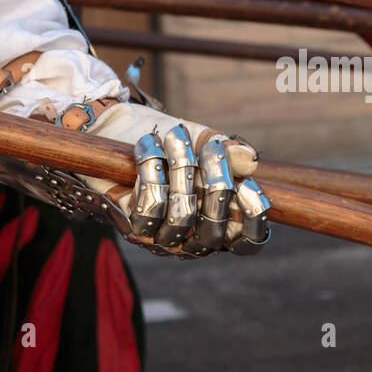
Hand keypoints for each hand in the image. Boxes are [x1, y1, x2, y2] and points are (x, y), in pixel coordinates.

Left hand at [64, 101, 269, 257]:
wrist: (117, 129)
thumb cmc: (168, 140)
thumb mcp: (202, 140)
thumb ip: (228, 151)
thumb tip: (252, 161)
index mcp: (219, 220)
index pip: (249, 243)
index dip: (254, 221)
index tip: (248, 185)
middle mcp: (193, 238)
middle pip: (215, 230)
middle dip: (217, 181)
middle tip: (210, 148)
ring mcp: (162, 236)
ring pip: (183, 215)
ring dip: (181, 167)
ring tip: (174, 136)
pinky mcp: (133, 226)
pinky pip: (151, 205)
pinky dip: (152, 168)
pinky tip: (148, 145)